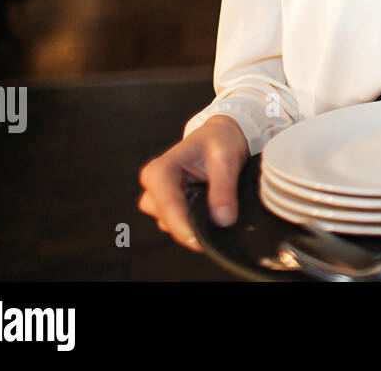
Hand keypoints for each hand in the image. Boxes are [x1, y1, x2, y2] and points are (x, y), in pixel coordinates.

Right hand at [138, 115, 248, 250]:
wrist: (219, 136)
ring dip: (196, 222)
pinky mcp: (169, 208)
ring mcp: (159, 200)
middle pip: (168, 220)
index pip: (167, 206)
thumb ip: (224, 190)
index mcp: (159, 171)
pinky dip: (197, 222)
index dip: (184, 227)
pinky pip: (180, 224)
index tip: (201, 243)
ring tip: (218, 204)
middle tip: (222, 218)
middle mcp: (153, 187)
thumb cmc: (219, 141)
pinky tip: (212, 209)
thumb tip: (223, 221)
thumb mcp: (227, 159)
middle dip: (193, 225)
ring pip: (173, 226)